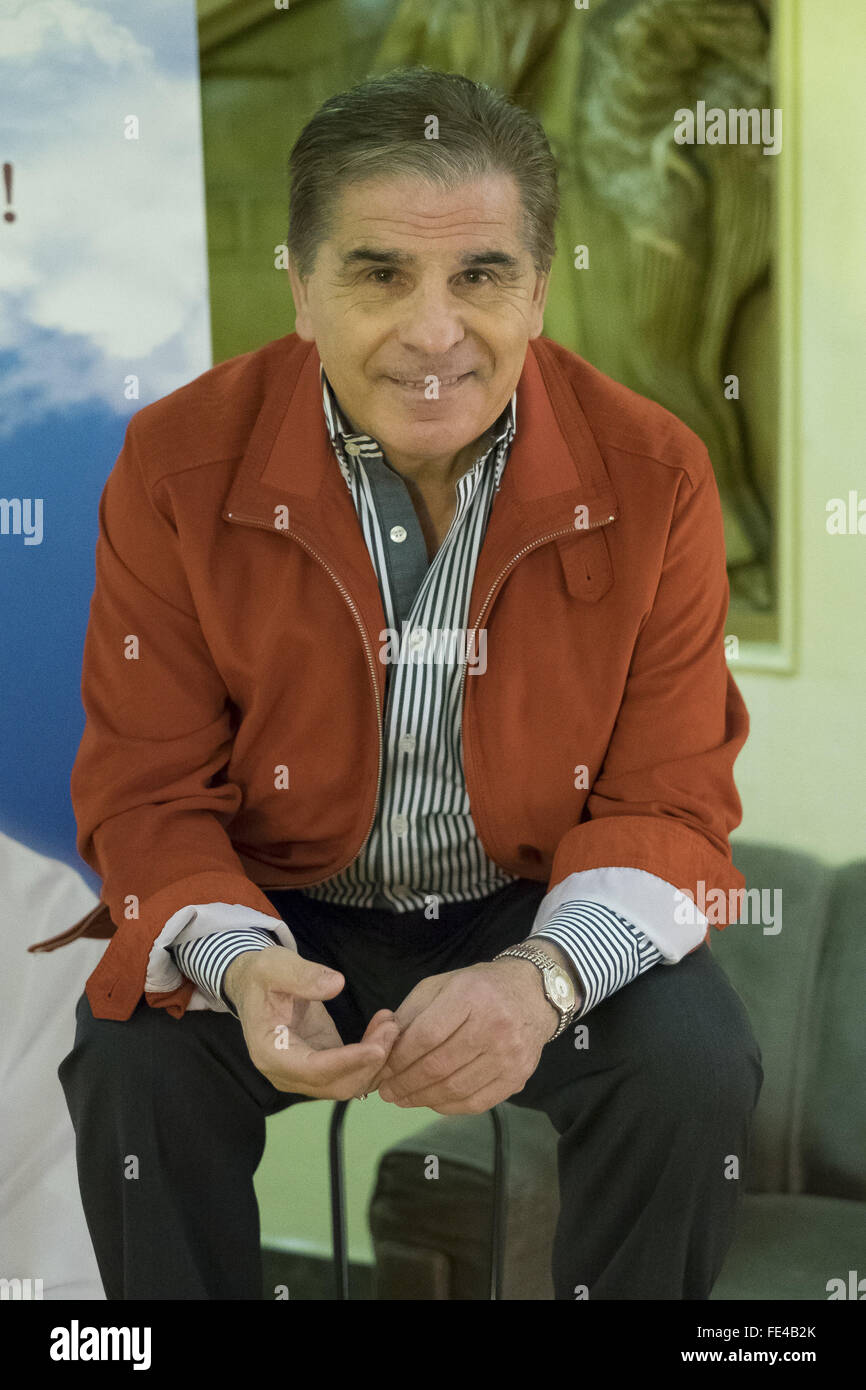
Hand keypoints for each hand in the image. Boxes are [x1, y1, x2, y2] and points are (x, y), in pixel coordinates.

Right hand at [225, 946, 399, 1098]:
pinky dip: (371, 1056)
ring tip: (391, 1026)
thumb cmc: (262, 975)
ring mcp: (304, 1073)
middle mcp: (286, 1073)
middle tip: (392, 1029)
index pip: (313, 1069)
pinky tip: (383, 1028)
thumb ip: (303, 976)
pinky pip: (350, 1070)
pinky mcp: (321, 1063)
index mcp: (270, 1053)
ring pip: (347, 1083)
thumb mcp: (276, 967)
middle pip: (335, 1084)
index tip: (378, 1049)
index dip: (347, 1062)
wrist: (254, 984)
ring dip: (375, 1062)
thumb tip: (336, 984)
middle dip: (368, 1063)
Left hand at [365, 958, 558, 1113]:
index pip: (426, 1036)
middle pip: (439, 1066)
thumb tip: (383, 1049)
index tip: (381, 1069)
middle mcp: (494, 1025)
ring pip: (455, 1089)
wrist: (532, 994)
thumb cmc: (478, 988)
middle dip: (405, 1083)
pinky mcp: (518, 1077)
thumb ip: (410, 1014)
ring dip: (422, 1099)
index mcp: (470, 996)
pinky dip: (447, 1106)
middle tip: (386, 1092)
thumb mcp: (440, 985)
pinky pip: (475, 1102)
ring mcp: (509, 1054)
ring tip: (403, 1099)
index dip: (398, 1058)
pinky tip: (431, 1101)